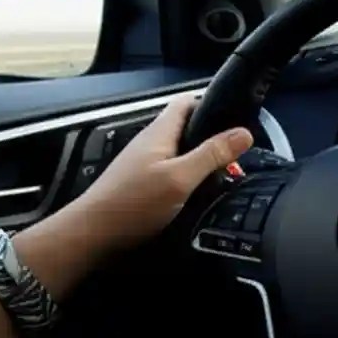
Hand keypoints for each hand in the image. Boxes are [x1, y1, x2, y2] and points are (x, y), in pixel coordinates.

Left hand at [72, 95, 253, 251]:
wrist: (91, 236)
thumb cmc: (134, 202)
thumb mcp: (180, 178)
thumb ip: (212, 154)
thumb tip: (246, 132)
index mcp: (160, 132)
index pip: (188, 102)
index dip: (212, 103)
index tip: (238, 119)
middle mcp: (152, 142)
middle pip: (187, 129)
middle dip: (213, 137)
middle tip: (240, 155)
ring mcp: (145, 164)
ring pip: (182, 152)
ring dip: (203, 160)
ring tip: (228, 175)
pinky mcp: (142, 184)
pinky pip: (174, 172)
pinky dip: (191, 178)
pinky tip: (202, 194)